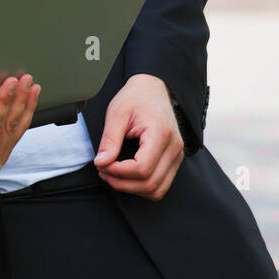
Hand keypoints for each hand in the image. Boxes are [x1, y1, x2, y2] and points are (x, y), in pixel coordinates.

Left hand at [93, 73, 181, 200]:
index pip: (142, 168)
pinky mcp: (174, 160)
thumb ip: (109, 140)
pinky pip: (161, 184)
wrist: (153, 89)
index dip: (118, 172)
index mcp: (160, 134)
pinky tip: (126, 175)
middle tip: (102, 171)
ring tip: (112, 174)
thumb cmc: (135, 98)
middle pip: (150, 183)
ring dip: (132, 188)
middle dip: (121, 183)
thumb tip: (101, 162)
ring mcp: (177, 155)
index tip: (101, 164)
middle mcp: (174, 148)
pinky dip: (142, 186)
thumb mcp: (116, 114)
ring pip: (157, 189)